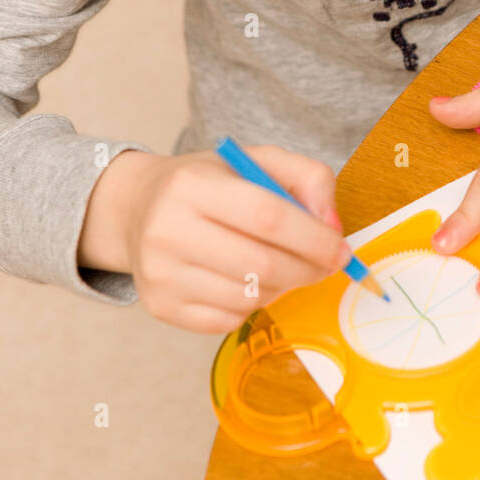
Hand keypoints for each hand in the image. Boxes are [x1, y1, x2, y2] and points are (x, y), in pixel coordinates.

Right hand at [78, 145, 350, 333]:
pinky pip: (228, 320)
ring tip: (285, 267)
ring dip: (283, 287)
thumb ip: (307, 178)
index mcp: (192, 184)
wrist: (138, 208)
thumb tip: (333, 226)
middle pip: (261, 265)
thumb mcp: (255, 160)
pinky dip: (254, 304)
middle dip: (308, 270)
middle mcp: (168, 229)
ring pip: (248, 297)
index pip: (267, 216)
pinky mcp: (160, 306)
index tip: (341, 249)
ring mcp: (160, 274)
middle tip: (327, 265)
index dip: (314, 238)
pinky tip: (250, 281)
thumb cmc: (208, 183)